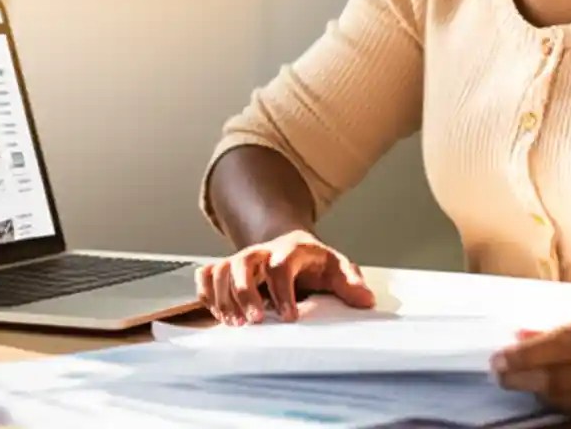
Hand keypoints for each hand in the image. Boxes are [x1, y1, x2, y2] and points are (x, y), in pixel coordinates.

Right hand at [196, 230, 374, 325]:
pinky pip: (206, 275)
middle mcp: (262, 252)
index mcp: (291, 249)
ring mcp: (241, 259)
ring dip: (223, 297)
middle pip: (243, 262)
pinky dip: (205, 292)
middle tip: (255, 321)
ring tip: (234, 324)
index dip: (282, 291)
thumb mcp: (337, 267)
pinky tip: (216, 313)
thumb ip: (351, 282)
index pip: (281, 264)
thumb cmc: (314, 262)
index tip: (290, 317)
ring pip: (221, 269)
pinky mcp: (227, 269)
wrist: (292, 246)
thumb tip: (366, 300)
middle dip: (245, 293)